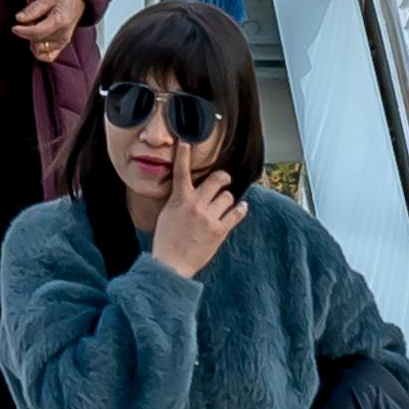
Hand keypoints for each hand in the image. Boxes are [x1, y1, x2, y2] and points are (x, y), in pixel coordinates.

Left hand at [11, 0, 81, 60]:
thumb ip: (33, 9)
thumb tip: (18, 18)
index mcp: (59, 21)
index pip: (37, 32)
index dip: (23, 31)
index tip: (14, 27)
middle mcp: (62, 35)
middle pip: (37, 41)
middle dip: (27, 33)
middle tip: (27, 21)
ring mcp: (63, 42)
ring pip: (40, 49)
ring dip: (32, 41)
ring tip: (33, 28)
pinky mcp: (62, 45)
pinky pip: (48, 57)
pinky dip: (39, 51)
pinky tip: (36, 41)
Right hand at [144, 143, 244, 284]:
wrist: (171, 265)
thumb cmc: (166, 240)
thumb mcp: (167, 214)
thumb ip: (178, 200)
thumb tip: (186, 190)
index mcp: (180, 200)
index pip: (181, 172)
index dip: (184, 155)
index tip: (186, 143)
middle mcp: (196, 205)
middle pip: (216, 180)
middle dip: (222, 177)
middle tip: (224, 179)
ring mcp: (209, 217)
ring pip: (228, 197)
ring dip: (227, 199)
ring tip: (224, 204)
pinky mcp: (220, 231)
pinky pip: (236, 214)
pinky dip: (241, 209)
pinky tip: (242, 208)